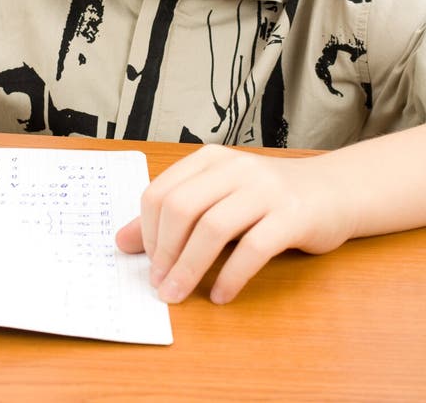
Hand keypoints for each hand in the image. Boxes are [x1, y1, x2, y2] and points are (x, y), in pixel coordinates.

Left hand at [116, 145, 354, 303]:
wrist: (333, 191)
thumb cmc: (268, 199)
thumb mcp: (217, 199)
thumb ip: (172, 217)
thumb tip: (120, 241)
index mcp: (211, 160)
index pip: (161, 192)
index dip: (148, 232)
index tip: (149, 263)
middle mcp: (235, 168)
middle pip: (181, 207)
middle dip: (164, 252)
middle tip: (159, 284)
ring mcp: (265, 189)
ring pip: (212, 227)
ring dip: (189, 267)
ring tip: (178, 294)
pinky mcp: (292, 215)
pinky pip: (253, 248)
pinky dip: (231, 276)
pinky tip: (220, 295)